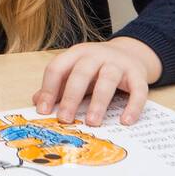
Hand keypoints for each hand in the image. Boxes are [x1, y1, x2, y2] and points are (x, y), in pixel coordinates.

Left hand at [32, 37, 160, 125]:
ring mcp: (118, 63)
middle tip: (65, 119)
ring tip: (92, 122)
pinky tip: (125, 121)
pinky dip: (132, 106)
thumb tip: (37, 102)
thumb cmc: (96, 68)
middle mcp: (96, 55)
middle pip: (81, 74)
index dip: (48, 89)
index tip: (43, 111)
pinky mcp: (138, 75)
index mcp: (76, 54)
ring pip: (107, 81)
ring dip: (98, 103)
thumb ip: (58, 86)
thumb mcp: (75, 72)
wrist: (130, 53)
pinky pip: (138, 91)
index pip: (57, 68)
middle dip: (71, 97)